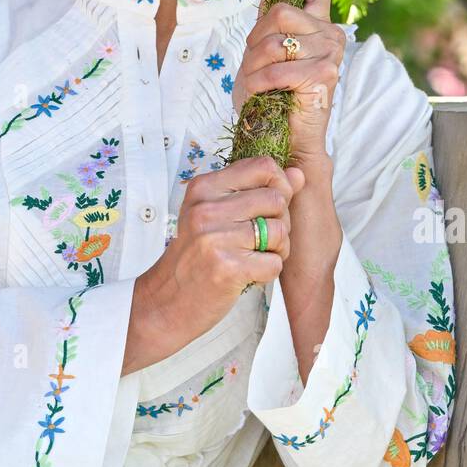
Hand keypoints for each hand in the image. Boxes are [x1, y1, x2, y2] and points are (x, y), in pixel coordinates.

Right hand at [139, 156, 305, 350]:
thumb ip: (258, 190)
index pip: (262, 166)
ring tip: (256, 256)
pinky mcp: (226, 268)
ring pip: (279, 231)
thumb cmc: (196, 255)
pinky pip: (274, 263)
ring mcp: (215, 238)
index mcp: (204, 188)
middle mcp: (207, 209)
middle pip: (276, 199)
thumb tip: (298, 174)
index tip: (271, 205)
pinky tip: (250, 273)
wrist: (168, 299)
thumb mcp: (217, 213)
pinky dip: (269, 272)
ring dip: (278, 249)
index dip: (279, 185)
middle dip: (280, 221)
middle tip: (262, 239)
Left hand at [232, 0, 346, 163]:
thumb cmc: (271, 95)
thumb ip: (273, 17)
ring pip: (274, 41)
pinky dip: (257, 83)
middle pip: (280, 12)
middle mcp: (331, 32)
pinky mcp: (325, 75)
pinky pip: (277, 68)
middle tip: (254, 66)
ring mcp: (332, 53)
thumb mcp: (266, 47)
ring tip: (255, 83)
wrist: (284, 139)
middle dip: (254, 40)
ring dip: (252, 65)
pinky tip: (258, 95)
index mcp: (318, 20)